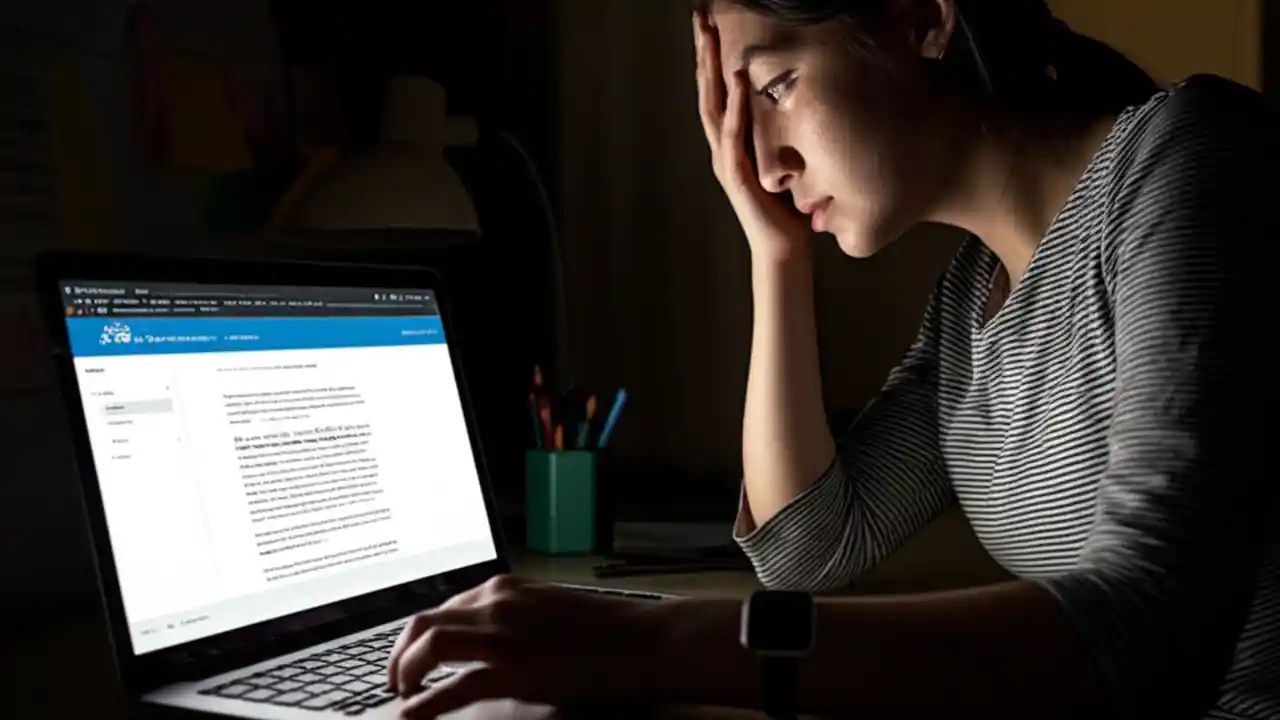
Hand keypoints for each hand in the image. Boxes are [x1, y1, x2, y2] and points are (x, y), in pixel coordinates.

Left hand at [386, 574, 666, 717]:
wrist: (642, 639)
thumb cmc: (606, 629)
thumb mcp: (549, 609)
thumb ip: (513, 617)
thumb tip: (487, 640)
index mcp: (504, 589)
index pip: (441, 608)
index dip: (417, 638)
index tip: (409, 657)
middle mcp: (496, 603)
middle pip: (422, 622)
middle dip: (399, 652)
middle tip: (394, 679)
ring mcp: (502, 634)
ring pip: (428, 644)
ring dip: (405, 670)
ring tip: (402, 693)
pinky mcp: (512, 669)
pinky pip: (454, 685)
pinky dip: (426, 702)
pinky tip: (414, 714)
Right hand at [693, 11, 810, 261]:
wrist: (784, 252)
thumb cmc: (787, 212)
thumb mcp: (785, 164)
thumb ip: (782, 138)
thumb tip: (801, 107)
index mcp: (732, 145)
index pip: (718, 93)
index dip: (711, 60)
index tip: (709, 27)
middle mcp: (723, 149)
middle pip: (707, 91)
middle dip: (703, 53)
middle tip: (699, 19)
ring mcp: (726, 162)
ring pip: (713, 107)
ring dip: (711, 70)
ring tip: (709, 38)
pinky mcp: (737, 176)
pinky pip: (734, 134)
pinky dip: (737, 105)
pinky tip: (739, 78)